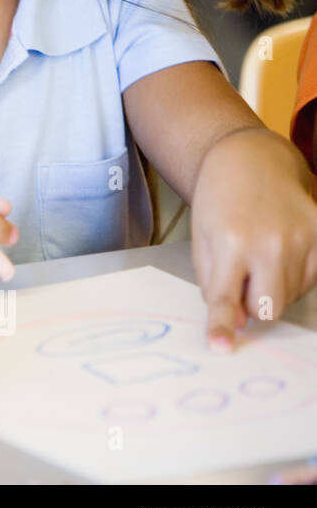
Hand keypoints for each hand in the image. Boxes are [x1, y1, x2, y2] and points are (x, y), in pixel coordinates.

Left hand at [191, 128, 316, 350]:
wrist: (250, 160)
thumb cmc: (219, 200)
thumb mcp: (201, 238)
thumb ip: (213, 281)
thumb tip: (235, 321)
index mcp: (230, 242)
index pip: (225, 298)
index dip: (222, 326)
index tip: (221, 347)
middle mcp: (270, 242)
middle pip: (267, 308)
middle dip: (253, 305)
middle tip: (242, 280)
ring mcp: (302, 238)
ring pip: (290, 296)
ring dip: (273, 287)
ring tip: (260, 254)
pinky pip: (313, 280)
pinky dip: (295, 276)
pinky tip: (282, 253)